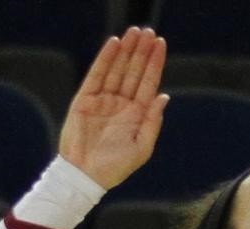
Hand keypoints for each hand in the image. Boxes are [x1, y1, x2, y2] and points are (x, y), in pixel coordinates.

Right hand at [59, 26, 169, 188]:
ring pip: (117, 69)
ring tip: (134, 33)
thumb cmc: (115, 167)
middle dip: (141, 52)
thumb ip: (153, 121)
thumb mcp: (141, 147)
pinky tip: (114, 45)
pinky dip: (105, 59)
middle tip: (147, 32)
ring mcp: (103, 100)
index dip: (155, 63)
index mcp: (137, 114)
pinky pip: (97, 75)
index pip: (148, 82)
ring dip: (126, 51)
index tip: (161, 44)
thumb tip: (164, 96)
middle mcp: (121, 104)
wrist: (86, 176)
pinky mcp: (85, 100)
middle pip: (134, 71)